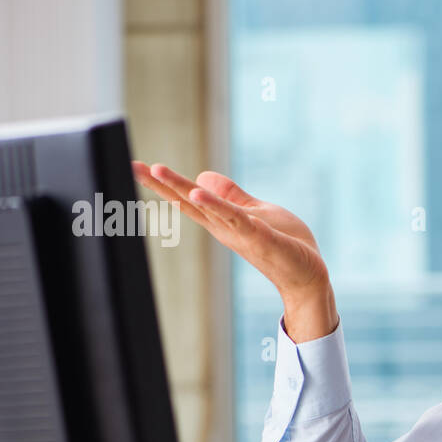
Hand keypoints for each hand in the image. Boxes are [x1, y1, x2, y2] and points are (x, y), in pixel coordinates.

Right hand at [131, 161, 338, 341]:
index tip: (137, 165)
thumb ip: (232, 196)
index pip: (189, 198)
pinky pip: (236, 218)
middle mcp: (225, 228)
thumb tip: (203, 177)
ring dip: (182, 190)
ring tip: (157, 171)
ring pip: (206, 208)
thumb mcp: (257, 212)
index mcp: (223, 220)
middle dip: (161, 185)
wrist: (309, 275)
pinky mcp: (260, 237)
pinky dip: (216, 206)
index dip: (165, 183)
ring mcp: (241, 234)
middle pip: (188, 202)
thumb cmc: (287, 245)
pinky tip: (198, 193)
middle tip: (132, 166)